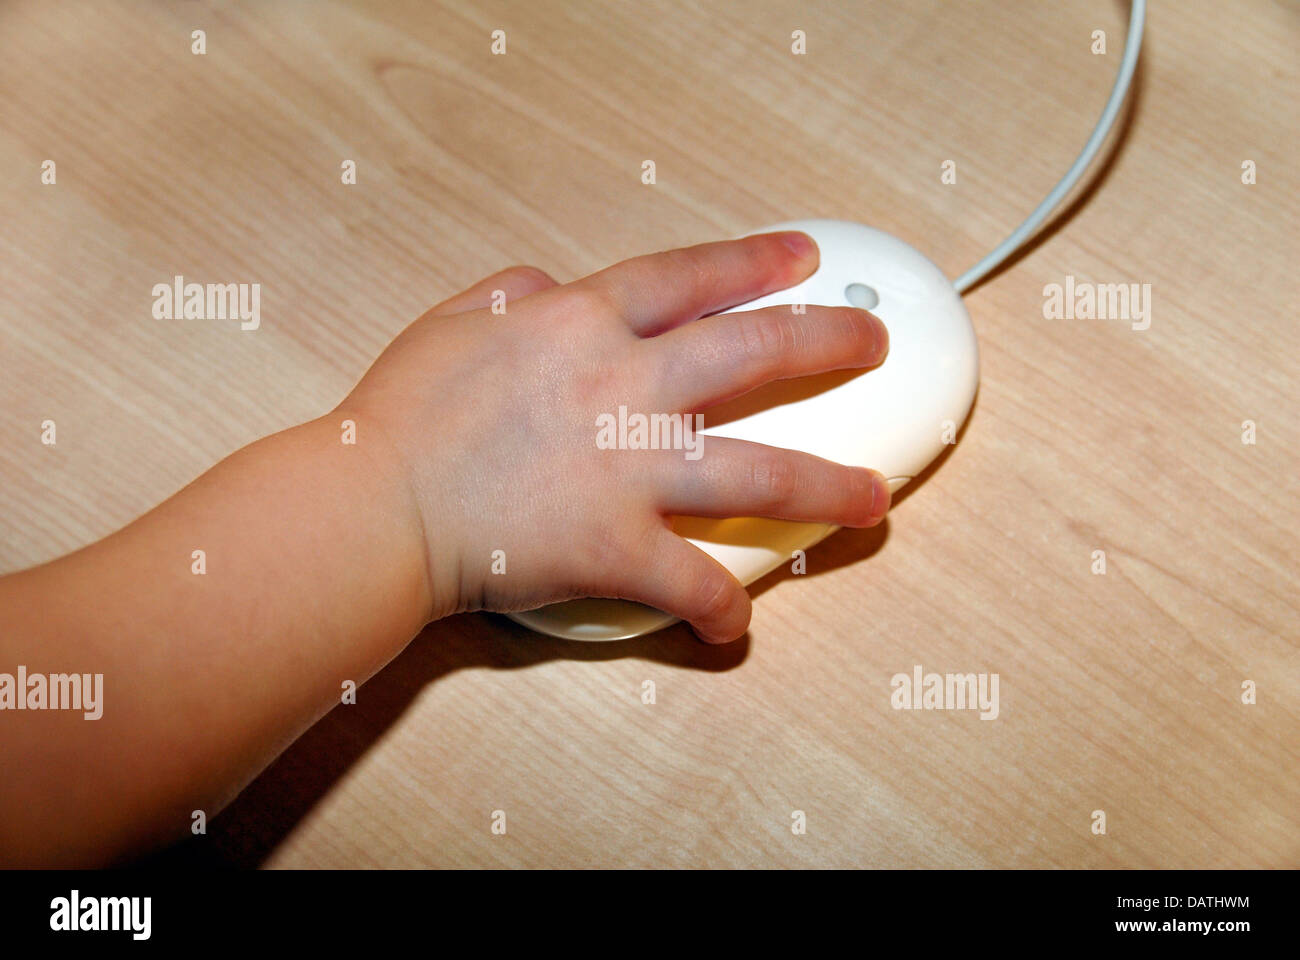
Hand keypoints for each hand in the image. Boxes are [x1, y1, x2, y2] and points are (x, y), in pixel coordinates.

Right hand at [343, 231, 889, 641]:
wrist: (374, 506)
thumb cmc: (401, 418)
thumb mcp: (452, 321)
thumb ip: (512, 293)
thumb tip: (552, 286)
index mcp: (582, 325)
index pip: (689, 279)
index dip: (754, 263)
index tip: (802, 259)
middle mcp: (625, 386)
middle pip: (755, 352)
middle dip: (828, 341)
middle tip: (871, 342)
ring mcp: (631, 467)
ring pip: (761, 472)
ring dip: (828, 486)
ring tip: (874, 498)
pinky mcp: (619, 546)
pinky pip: (692, 580)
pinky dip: (721, 605)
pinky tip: (736, 621)